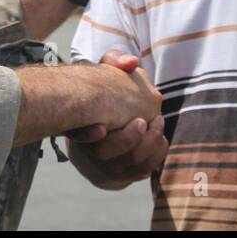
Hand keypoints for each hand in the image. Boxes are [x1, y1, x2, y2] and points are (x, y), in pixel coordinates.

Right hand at [68, 50, 167, 188]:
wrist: (100, 128)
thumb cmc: (103, 96)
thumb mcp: (103, 75)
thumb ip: (114, 61)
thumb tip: (132, 63)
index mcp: (77, 127)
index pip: (75, 135)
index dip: (87, 134)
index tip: (102, 128)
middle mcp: (86, 152)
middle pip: (105, 154)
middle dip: (128, 139)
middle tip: (145, 121)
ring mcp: (103, 167)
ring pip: (127, 164)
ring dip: (148, 145)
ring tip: (159, 124)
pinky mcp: (120, 177)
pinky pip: (141, 172)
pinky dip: (155, 156)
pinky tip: (161, 140)